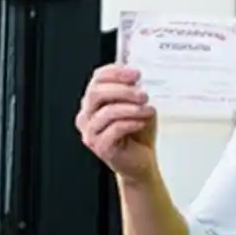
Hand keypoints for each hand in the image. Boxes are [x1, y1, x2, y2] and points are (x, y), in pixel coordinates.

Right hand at [75, 64, 157, 181]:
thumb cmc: (138, 134)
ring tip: (147, 110)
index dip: (116, 73)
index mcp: (93, 102)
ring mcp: (91, 133)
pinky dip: (130, 123)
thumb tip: (134, 77)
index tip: (135, 74)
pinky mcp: (100, 147)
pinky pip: (113, 129)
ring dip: (131, 108)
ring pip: (106, 112)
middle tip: (142, 94)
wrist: (141, 161)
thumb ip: (133, 91)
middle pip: (96, 93)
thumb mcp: (137, 106)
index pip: (97, 79)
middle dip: (122, 90)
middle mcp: (87, 116)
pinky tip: (142, 122)